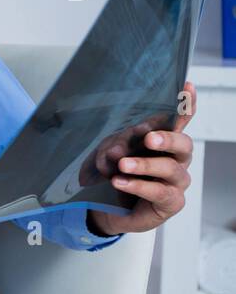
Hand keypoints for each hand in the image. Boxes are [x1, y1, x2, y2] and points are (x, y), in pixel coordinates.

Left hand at [88, 81, 195, 235]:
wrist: (107, 207)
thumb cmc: (114, 174)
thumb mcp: (107, 155)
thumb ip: (114, 148)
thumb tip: (119, 150)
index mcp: (164, 141)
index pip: (179, 121)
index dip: (186, 105)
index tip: (187, 87)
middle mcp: (176, 159)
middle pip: (183, 144)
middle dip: (167, 139)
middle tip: (148, 138)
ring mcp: (176, 181)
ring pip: (170, 168)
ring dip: (144, 165)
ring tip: (122, 165)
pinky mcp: (171, 202)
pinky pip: (159, 192)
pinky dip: (139, 185)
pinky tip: (121, 182)